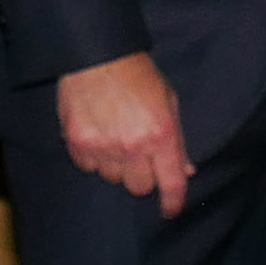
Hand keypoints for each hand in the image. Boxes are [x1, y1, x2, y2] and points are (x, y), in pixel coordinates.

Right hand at [55, 52, 192, 217]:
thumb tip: (186, 170)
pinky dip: (92, 157)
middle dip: (140, 176)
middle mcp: (134, 146)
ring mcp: (105, 146)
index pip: (171, 183)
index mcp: (162, 135)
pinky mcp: (79, 142)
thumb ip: (177, 140)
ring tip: (113, 141)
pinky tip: (95, 136)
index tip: (169, 210)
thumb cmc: (137, 75)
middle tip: (136, 157)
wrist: (97, 54)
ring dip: (115, 166)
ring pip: (112, 178)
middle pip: (139, 187)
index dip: (173, 202)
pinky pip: (87, 166)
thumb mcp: (168, 101)